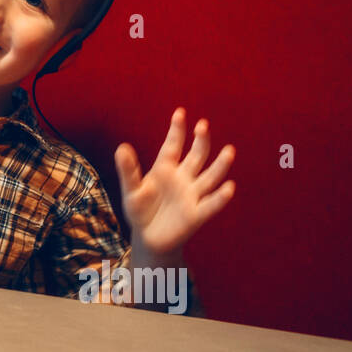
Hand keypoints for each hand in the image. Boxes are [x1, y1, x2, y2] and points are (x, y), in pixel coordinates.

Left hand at [114, 107, 234, 257]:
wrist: (148, 238)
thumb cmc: (140, 211)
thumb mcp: (130, 190)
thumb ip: (127, 170)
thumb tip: (121, 147)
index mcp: (165, 168)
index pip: (173, 145)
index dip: (177, 130)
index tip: (179, 113)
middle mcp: (182, 178)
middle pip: (196, 156)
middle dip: (200, 141)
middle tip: (203, 125)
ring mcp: (192, 195)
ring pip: (210, 177)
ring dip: (220, 165)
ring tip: (229, 151)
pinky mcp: (197, 215)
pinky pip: (211, 204)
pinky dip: (220, 197)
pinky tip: (229, 188)